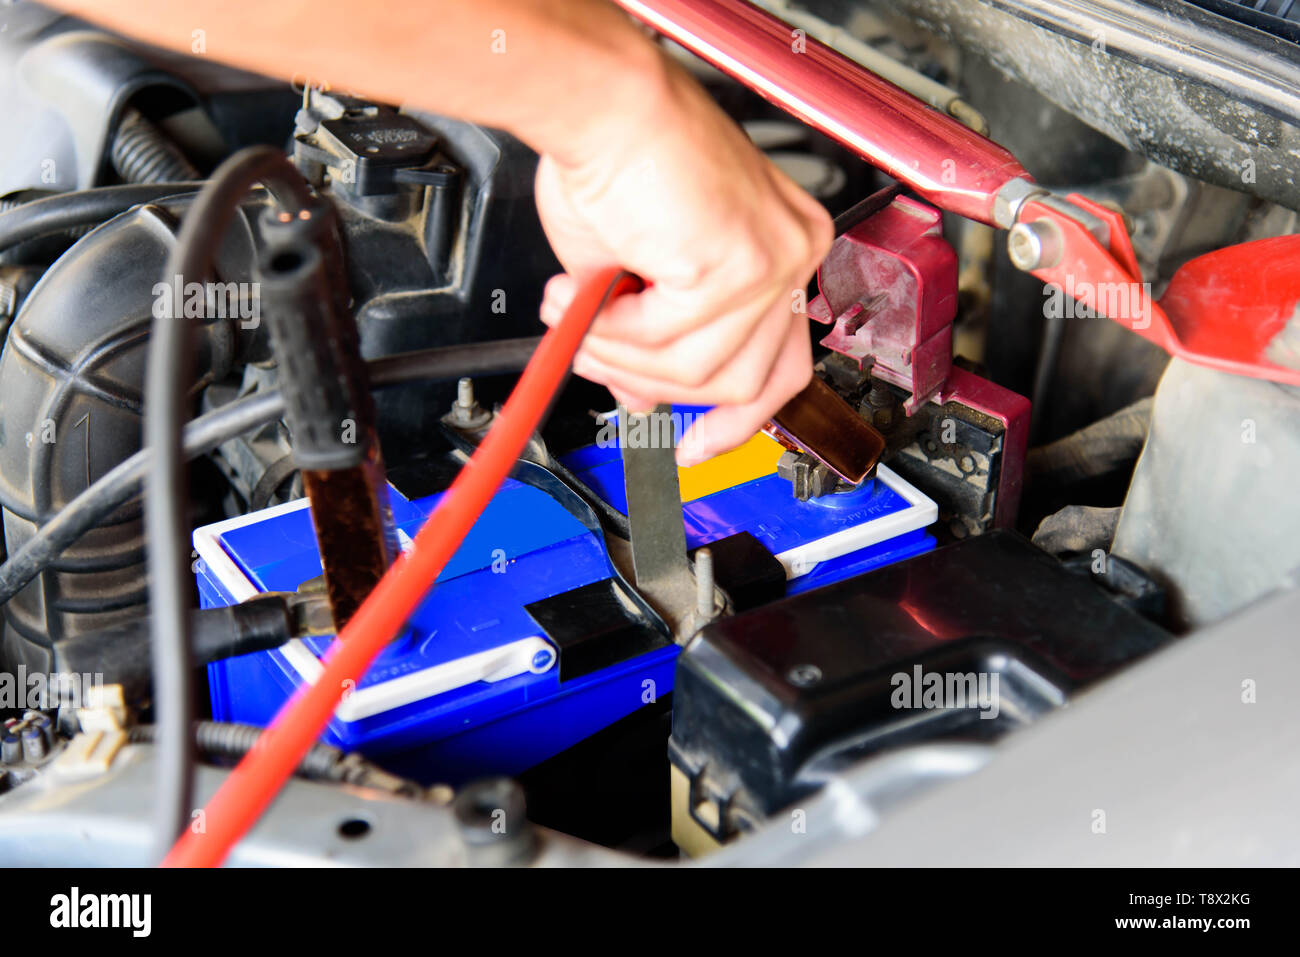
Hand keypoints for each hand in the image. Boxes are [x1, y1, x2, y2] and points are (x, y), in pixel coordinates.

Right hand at [534, 55, 831, 465]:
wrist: (598, 103)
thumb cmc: (616, 163)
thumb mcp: (634, 278)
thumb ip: (652, 342)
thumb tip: (641, 396)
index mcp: (780, 251)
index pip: (784, 365)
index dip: (738, 420)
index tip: (698, 445)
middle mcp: (792, 254)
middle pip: (746, 381)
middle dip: (660, 386)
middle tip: (593, 355)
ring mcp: (774, 259)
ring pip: (704, 372)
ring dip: (623, 354)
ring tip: (577, 314)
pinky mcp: (739, 262)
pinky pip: (669, 342)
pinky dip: (614, 329)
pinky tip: (583, 292)